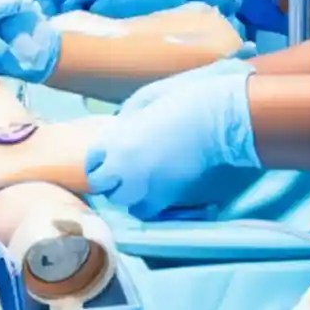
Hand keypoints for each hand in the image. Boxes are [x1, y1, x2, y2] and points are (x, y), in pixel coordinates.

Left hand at [84, 60, 258, 219]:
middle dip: (108, 179)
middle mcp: (125, 168)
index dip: (99, 160)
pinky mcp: (166, 197)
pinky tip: (153, 193)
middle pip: (102, 186)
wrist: (218, 119)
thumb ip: (127, 115)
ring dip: (126, 194)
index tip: (108, 158)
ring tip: (138, 183)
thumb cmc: (184, 100)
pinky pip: (145, 211)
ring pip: (121, 202)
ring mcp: (145, 185)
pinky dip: (145, 205)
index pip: (92, 162)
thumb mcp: (146, 98)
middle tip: (121, 172)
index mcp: (117, 140)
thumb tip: (121, 125)